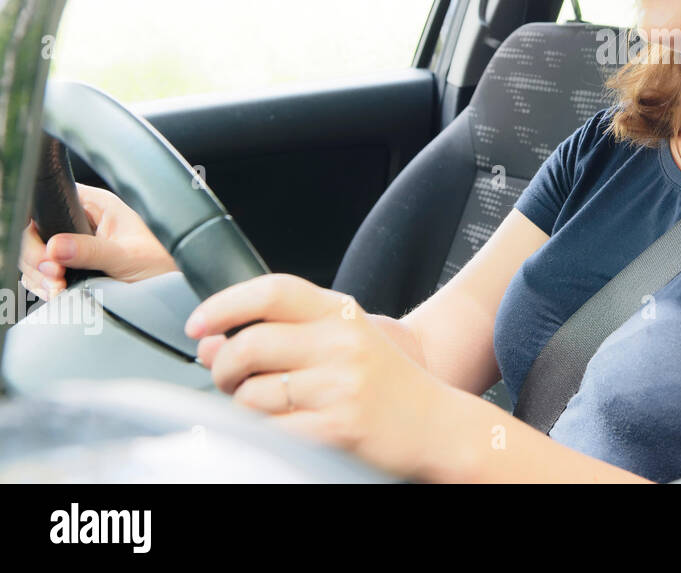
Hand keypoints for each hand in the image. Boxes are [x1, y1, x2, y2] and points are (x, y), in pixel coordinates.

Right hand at [19, 182, 176, 299]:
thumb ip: (92, 251)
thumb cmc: (163, 261)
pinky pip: (44, 274)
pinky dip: (46, 285)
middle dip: (39, 260)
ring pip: (38, 257)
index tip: (47, 255)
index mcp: (98, 205)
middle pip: (37, 235)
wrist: (173, 288)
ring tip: (60, 287)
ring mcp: (76, 244)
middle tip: (55, 276)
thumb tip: (56, 247)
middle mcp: (83, 221)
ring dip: (42, 276)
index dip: (39, 229)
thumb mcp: (126, 256)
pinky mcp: (74, 266)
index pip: (50, 204)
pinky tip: (60, 292)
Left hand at [187, 274, 447, 481]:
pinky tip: (287, 429)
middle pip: (249, 345)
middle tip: (228, 379)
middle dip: (224, 369)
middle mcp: (342, 343)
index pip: (272, 291)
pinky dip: (265, 434)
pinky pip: (270, 431)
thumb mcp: (342, 344)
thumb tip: (211, 343)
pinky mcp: (336, 429)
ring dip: (244, 408)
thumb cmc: (387, 384)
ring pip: (251, 395)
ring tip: (269, 409)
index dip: (224, 304)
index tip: (197, 324)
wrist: (437, 426)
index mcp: (342, 314)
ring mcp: (340, 386)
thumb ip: (282, 335)